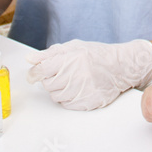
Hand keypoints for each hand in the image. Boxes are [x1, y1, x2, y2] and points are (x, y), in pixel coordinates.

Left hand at [26, 39, 151, 109]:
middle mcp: (75, 75)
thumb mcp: (74, 47)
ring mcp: (81, 91)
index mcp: (70, 59)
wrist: (122, 67)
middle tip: (62, 75)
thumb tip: (30, 60)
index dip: (34, 73)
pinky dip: (69, 99)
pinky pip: (67, 105)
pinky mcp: (87, 103)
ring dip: (60, 90)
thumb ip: (50, 53)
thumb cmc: (97, 55)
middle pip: (47, 85)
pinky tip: (79, 89)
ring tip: (72, 81)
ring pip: (56, 97)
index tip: (33, 75)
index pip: (41, 70)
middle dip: (51, 80)